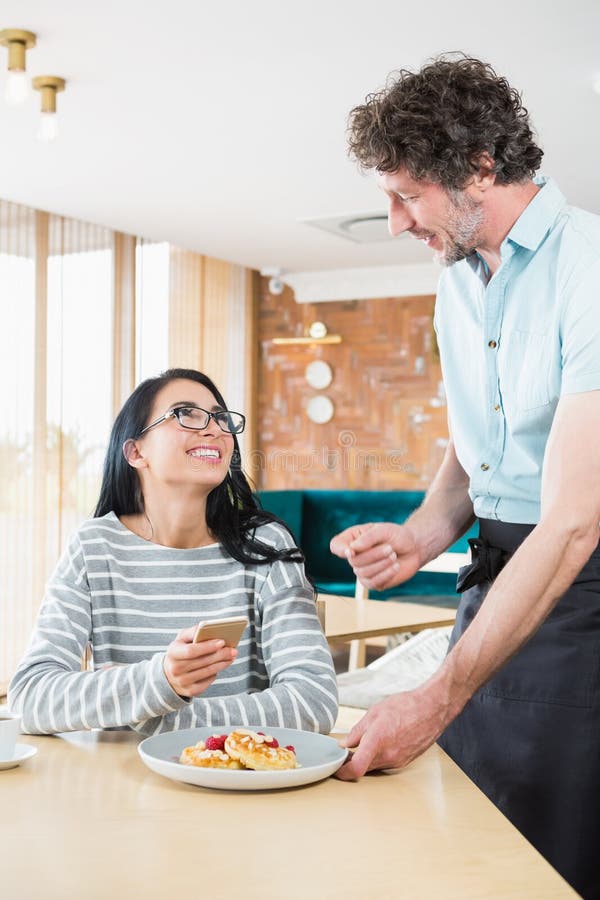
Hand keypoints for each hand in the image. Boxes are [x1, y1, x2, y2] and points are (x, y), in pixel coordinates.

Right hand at [163, 626, 236, 697]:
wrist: (168, 674)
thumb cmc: (180, 651)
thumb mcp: (181, 639)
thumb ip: (192, 632)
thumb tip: (206, 627)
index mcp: (173, 653)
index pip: (191, 651)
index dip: (208, 647)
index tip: (222, 642)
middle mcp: (175, 669)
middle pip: (203, 661)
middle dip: (220, 655)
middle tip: (233, 650)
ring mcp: (182, 682)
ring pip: (207, 672)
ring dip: (222, 663)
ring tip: (232, 656)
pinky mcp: (190, 691)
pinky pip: (208, 681)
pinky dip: (215, 673)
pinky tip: (221, 666)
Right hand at [330, 522, 421, 589]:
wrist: (414, 548)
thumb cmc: (398, 536)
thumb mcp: (384, 530)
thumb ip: (368, 537)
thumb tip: (352, 549)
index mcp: (353, 539)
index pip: (336, 545)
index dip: (340, 550)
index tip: (351, 551)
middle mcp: (355, 556)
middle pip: (353, 561)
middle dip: (373, 555)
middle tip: (390, 548)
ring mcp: (363, 570)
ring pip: (363, 573)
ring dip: (381, 564)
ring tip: (393, 555)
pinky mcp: (374, 582)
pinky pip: (373, 583)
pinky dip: (386, 574)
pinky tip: (395, 567)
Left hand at [335, 684, 449, 779]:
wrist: (433, 708)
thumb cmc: (406, 706)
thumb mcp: (375, 712)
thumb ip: (357, 731)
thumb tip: (344, 744)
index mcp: (378, 740)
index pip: (356, 767)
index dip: (343, 772)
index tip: (336, 767)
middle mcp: (389, 755)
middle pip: (363, 769)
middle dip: (351, 764)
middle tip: (345, 753)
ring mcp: (398, 760)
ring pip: (374, 767)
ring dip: (365, 760)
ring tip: (363, 744)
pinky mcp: (405, 761)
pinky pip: (386, 764)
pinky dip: (378, 758)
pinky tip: (379, 744)